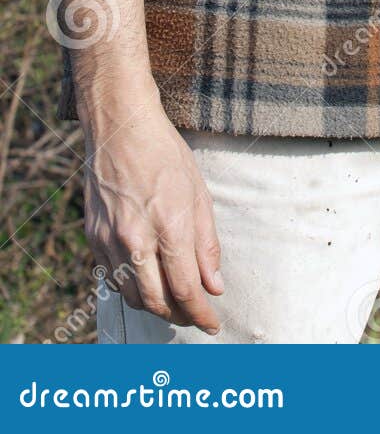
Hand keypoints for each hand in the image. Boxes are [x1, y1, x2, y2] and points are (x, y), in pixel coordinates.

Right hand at [81, 94, 223, 333]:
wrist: (122, 128)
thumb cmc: (166, 155)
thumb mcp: (199, 194)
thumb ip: (207, 244)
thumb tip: (214, 285)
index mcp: (170, 226)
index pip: (186, 289)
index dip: (201, 314)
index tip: (212, 323)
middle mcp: (136, 239)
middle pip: (157, 302)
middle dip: (179, 317)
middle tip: (194, 316)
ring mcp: (110, 240)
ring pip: (132, 296)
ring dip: (155, 307)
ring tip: (173, 302)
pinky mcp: (93, 238)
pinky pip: (112, 279)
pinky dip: (132, 289)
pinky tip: (147, 281)